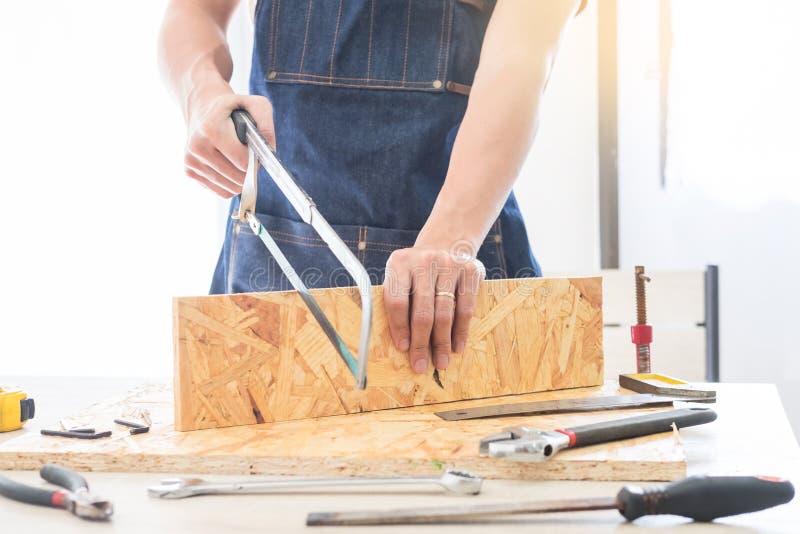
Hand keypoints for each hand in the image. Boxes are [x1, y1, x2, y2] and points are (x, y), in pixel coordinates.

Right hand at [184, 89, 274, 197]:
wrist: (202, 109)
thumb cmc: (232, 109)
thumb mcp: (254, 105)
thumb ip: (266, 124)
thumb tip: (269, 152)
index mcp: (211, 129)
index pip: (243, 162)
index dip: (255, 158)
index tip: (253, 148)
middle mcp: (197, 147)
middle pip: (238, 178)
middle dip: (249, 170)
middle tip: (247, 154)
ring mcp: (191, 161)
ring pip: (231, 188)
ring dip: (241, 178)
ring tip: (237, 159)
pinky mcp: (189, 172)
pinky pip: (221, 191)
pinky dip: (231, 184)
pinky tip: (228, 167)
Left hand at [383, 246, 484, 373]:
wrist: (447, 243)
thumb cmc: (417, 273)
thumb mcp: (401, 277)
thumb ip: (398, 302)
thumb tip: (402, 345)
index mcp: (399, 263)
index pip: (397, 301)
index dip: (399, 328)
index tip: (403, 348)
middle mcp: (424, 261)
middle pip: (422, 311)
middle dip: (421, 343)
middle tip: (421, 365)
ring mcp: (449, 264)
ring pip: (445, 312)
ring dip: (443, 342)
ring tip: (441, 362)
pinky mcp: (470, 270)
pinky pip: (466, 307)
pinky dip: (461, 331)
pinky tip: (457, 346)